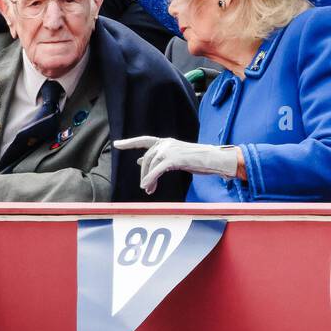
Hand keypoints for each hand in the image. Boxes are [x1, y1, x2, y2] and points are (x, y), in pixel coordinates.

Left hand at [114, 136, 242, 194]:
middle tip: (146, 188)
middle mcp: (166, 143)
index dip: (129, 143)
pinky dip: (150, 179)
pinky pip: (157, 171)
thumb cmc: (198, 159)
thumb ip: (160, 158)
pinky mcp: (174, 159)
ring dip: (148, 179)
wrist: (214, 159)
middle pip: (147, 159)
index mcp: (166, 141)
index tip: (116, 144)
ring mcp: (169, 150)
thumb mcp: (176, 157)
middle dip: (144, 174)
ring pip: (150, 165)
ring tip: (150, 190)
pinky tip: (147, 187)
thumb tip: (140, 162)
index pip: (144, 140)